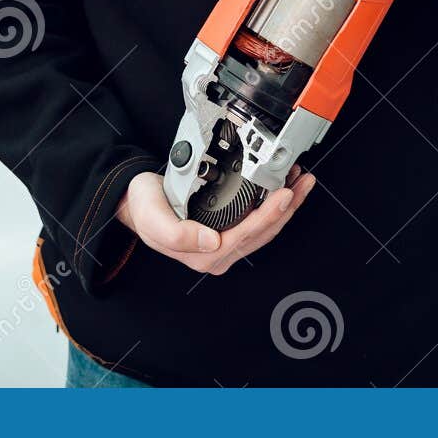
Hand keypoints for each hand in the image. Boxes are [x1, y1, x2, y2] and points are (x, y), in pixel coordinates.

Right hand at [116, 167, 315, 275]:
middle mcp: (217, 253)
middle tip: (301, 184)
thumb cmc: (145, 208)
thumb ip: (177, 234)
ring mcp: (224, 244)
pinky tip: (283, 190)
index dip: (268, 216)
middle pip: (262, 233)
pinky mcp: (228, 231)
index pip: (245, 236)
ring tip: (301, 184)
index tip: (284, 196)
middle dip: (286, 209)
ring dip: (286, 207)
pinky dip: (274, 206)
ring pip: (264, 229)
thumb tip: (210, 241)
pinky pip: (258, 222)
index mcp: (202, 254)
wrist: (136, 202)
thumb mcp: (153, 218)